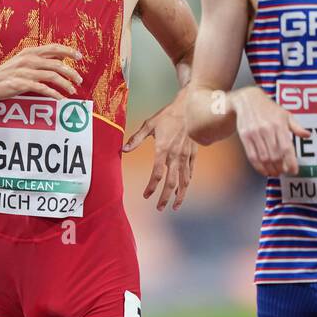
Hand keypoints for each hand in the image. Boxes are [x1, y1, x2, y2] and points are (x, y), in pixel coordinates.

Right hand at [0, 44, 82, 101]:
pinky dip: (53, 93)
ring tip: (72, 90)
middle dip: (71, 72)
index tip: (79, 56)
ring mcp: (24, 72)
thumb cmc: (6, 73)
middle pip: (57, 64)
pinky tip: (59, 97)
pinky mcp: (21, 84)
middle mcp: (28, 60)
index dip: (68, 51)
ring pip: (52, 76)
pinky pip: (42, 88)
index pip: (54, 48)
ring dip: (65, 84)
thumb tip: (60, 60)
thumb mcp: (23, 62)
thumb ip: (40, 60)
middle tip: (79, 80)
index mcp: (29, 52)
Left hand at [124, 92, 196, 210]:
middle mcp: (176, 155)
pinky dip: (187, 182)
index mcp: (163, 149)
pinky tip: (184, 188)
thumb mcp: (149, 125)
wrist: (189, 107)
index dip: (151, 187)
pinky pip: (191, 171)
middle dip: (165, 197)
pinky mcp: (193, 153)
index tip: (146, 195)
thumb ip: (136, 139)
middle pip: (172, 182)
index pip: (157, 174)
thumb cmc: (167, 115)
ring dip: (179, 195)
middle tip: (160, 208)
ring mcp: (186, 155)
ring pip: (184, 180)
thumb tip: (123, 150)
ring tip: (175, 206)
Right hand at [232, 86, 310, 177]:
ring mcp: (255, 133)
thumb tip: (307, 135)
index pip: (286, 148)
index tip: (294, 171)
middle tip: (284, 172)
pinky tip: (264, 170)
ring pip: (263, 158)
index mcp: (279, 124)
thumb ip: (296, 126)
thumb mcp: (285, 114)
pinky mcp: (245, 137)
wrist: (247, 100)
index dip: (291, 162)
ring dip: (270, 169)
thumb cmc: (268, 108)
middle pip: (275, 155)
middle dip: (280, 167)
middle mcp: (267, 129)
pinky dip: (258, 166)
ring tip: (275, 172)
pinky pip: (252, 156)